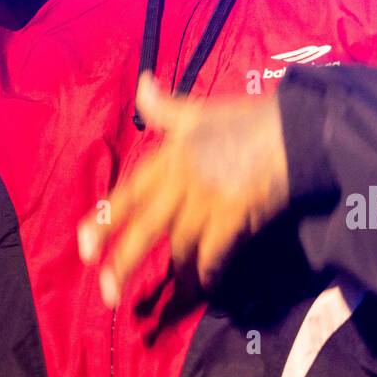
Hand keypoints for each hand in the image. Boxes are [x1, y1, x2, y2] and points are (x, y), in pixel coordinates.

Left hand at [77, 73, 291, 308]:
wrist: (291, 131)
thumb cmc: (246, 119)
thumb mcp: (197, 110)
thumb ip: (165, 106)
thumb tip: (142, 81)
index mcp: (169, 159)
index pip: (128, 193)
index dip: (104, 221)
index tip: (84, 248)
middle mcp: (180, 183)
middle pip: (145, 229)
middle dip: (124, 264)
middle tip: (107, 295)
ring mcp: (206, 202)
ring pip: (181, 247)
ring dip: (178, 272)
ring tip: (174, 294)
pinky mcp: (233, 218)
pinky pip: (214, 255)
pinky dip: (209, 273)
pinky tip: (209, 284)